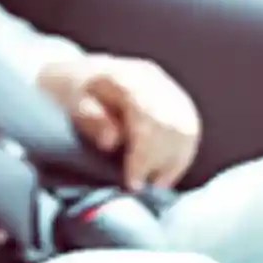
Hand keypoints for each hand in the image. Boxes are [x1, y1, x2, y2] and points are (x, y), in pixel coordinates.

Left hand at [38, 55, 200, 190]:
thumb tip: (110, 142)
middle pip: (169, 124)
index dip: (142, 153)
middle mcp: (153, 80)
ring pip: (185, 129)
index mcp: (125, 77)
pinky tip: (165, 177)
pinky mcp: (179, 101)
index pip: (144, 116)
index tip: (131, 182)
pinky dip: (181, 156)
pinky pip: (190, 131)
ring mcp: (169, 89)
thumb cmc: (76, 95)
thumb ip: (90, 120)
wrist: (88, 74)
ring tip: (154, 186)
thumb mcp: (72, 105)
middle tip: (141, 188)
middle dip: (157, 161)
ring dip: (173, 162)